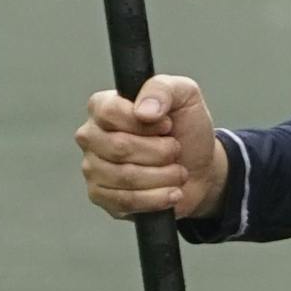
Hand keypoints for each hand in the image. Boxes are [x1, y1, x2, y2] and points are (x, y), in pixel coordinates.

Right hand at [78, 75, 225, 221]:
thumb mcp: (185, 95)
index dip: (145, 123)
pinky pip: (126, 201)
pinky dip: (156, 198)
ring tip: (177, 171)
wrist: (198, 167)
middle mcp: (92, 136)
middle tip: (175, 149)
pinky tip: (171, 192)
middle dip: (159, 151)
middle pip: (119, 147)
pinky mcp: (101, 197)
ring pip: (125, 176)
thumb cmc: (186, 128)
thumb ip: (163, 89)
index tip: (168, 125)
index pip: (110, 112)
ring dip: (162, 176)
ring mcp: (93, 168)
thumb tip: (143, 110)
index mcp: (103, 106)